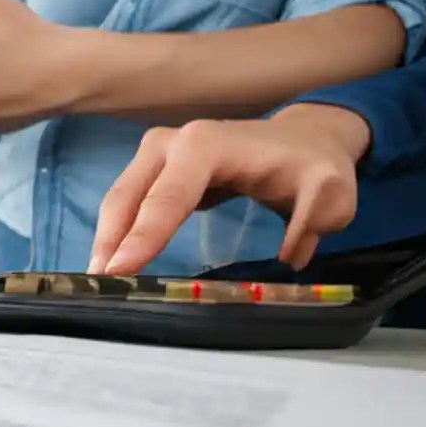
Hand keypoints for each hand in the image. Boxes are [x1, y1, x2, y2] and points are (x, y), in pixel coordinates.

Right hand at [89, 104, 373, 274]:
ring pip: (119, 200)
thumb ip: (316, 220)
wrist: (304, 139)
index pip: (166, 197)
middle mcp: (173, 142)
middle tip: (96, 287)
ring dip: (105, 240)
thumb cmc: (312, 166)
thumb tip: (290, 256)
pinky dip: (115, 232)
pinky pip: (126, 201)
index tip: (120, 271)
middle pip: (128, 198)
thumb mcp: (330, 192)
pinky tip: (111, 261)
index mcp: (208, 146)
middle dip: (109, 243)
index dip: (142, 236)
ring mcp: (157, 150)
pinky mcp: (152, 165)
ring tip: (96, 281)